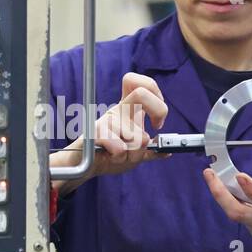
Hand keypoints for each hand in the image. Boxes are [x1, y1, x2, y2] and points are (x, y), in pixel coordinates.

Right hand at [52, 72, 169, 195]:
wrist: (84, 166)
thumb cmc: (109, 157)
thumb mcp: (134, 154)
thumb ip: (150, 151)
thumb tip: (167, 151)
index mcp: (128, 109)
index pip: (143, 84)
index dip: (157, 96)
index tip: (157, 121)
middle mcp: (118, 109)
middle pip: (141, 94)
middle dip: (158, 111)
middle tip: (154, 129)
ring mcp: (107, 119)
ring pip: (138, 136)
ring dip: (133, 154)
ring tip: (121, 156)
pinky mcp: (96, 131)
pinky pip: (120, 147)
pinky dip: (120, 158)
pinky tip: (111, 157)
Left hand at [202, 154, 251, 251]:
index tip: (241, 175)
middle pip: (237, 211)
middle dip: (220, 193)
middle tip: (210, 172)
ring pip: (232, 212)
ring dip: (219, 194)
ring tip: (210, 174)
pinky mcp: (251, 228)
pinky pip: (235, 212)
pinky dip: (225, 198)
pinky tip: (220, 183)